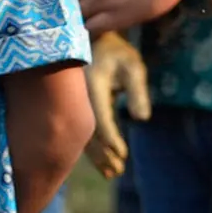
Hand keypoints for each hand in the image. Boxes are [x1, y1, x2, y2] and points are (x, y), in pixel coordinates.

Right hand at [82, 32, 153, 178]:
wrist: (89, 40)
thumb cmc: (116, 53)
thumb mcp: (133, 66)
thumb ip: (138, 92)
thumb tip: (141, 119)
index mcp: (91, 86)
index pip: (99, 118)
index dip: (110, 139)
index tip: (123, 155)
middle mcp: (76, 97)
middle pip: (86, 132)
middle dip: (102, 154)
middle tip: (118, 171)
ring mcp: (70, 103)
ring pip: (80, 135)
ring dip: (96, 155)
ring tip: (112, 172)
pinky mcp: (69, 107)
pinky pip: (76, 131)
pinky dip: (89, 147)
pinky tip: (102, 161)